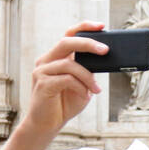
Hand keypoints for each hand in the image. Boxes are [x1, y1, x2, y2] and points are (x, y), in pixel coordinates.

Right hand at [24, 22, 107, 137]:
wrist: (48, 124)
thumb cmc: (66, 103)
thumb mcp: (82, 84)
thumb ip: (89, 71)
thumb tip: (105, 59)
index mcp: (57, 57)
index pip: (69, 35)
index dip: (84, 27)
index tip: (101, 25)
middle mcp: (47, 60)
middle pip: (67, 42)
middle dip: (88, 43)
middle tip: (106, 50)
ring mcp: (42, 71)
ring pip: (70, 64)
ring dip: (88, 77)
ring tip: (96, 90)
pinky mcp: (42, 84)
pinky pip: (66, 79)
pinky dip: (80, 87)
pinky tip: (85, 95)